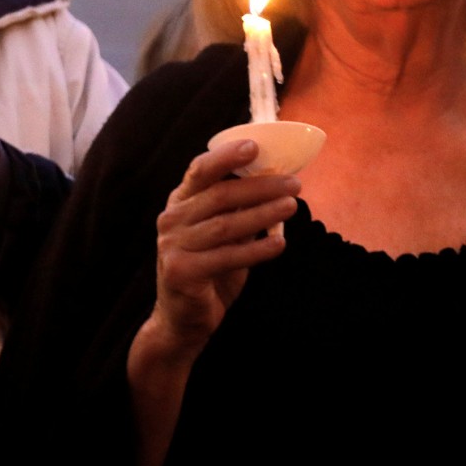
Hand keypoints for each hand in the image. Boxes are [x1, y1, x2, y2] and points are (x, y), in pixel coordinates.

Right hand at [142, 139, 299, 363]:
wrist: (182, 320)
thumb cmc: (208, 270)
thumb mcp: (220, 235)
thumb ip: (236, 211)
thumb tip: (276, 183)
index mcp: (179, 204)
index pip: (200, 171)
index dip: (226, 156)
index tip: (255, 145)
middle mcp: (172, 220)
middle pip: (219, 195)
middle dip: (260, 186)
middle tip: (294, 184)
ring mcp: (173, 246)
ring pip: (226, 225)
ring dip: (263, 213)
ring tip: (293, 206)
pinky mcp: (183, 272)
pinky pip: (227, 257)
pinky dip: (257, 250)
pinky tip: (280, 243)